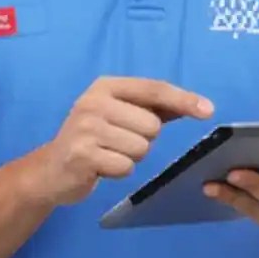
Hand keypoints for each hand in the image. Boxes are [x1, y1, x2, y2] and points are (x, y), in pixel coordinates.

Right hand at [22, 76, 213, 205]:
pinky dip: (119, 171)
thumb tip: (200, 105)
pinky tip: (100, 166)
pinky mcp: (81, 155)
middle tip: (118, 142)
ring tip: (109, 153)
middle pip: (152, 125)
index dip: (184, 99)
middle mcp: (93, 102)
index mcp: (106, 87)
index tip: (208, 110)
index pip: (154, 89)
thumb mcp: (122, 114)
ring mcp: (85, 128)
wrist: (50, 170)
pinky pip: (126, 166)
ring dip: (131, 156)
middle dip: (144, 139)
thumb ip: (157, 107)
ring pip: (141, 148)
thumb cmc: (95, 138)